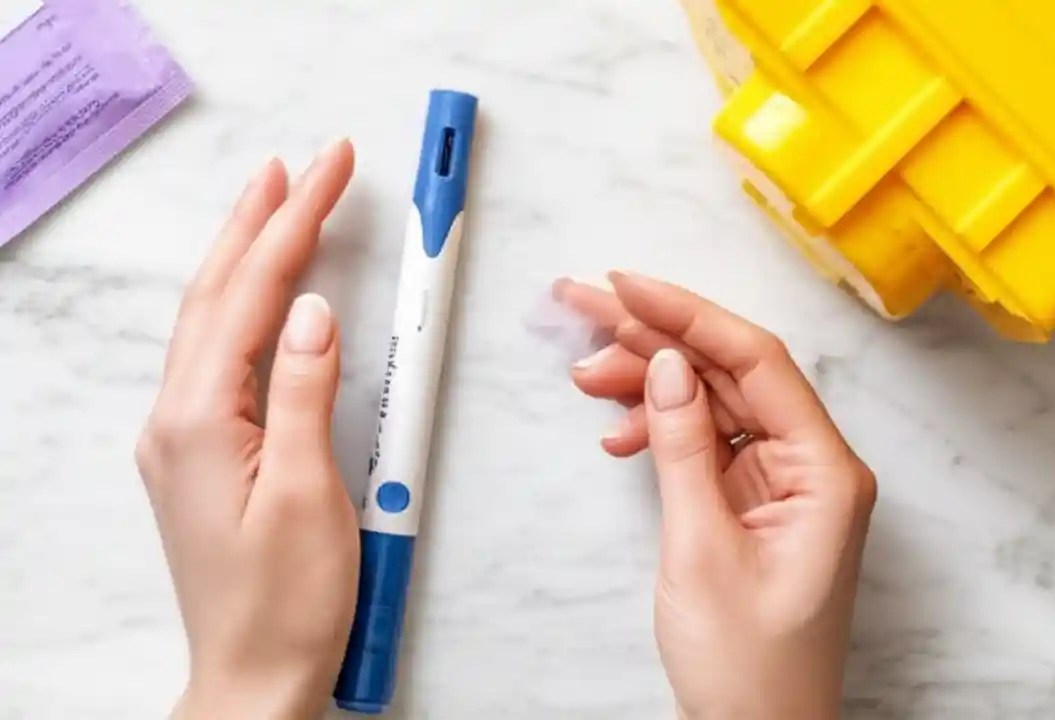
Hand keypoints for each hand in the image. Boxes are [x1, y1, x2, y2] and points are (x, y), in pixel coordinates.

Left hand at [135, 140, 358, 719]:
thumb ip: (305, 391)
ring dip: (245, 257)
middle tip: (299, 164)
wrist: (254, 677)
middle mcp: (177, 420)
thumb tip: (312, 310)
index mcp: (200, 421)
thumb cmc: (287, 600)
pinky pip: (218, 357)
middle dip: (259, 220)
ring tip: (276, 203)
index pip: (251, 295)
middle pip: (217, 294)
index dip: (294, 222)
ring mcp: (183, 437)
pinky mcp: (202, 455)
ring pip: (211, 321)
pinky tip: (261, 294)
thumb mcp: (310, 492)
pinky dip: (242, 307)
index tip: (329, 168)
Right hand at [557, 274, 876, 719]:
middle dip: (656, 337)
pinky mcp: (753, 503)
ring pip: (714, 402)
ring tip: (584, 370)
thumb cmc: (750, 668)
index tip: (629, 287)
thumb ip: (684, 447)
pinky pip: (706, 443)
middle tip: (585, 305)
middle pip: (731, 372)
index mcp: (824, 471)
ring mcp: (782, 484)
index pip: (757, 361)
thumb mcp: (702, 548)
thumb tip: (667, 365)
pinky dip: (661, 431)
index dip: (688, 314)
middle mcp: (811, 466)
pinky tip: (620, 430)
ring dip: (649, 382)